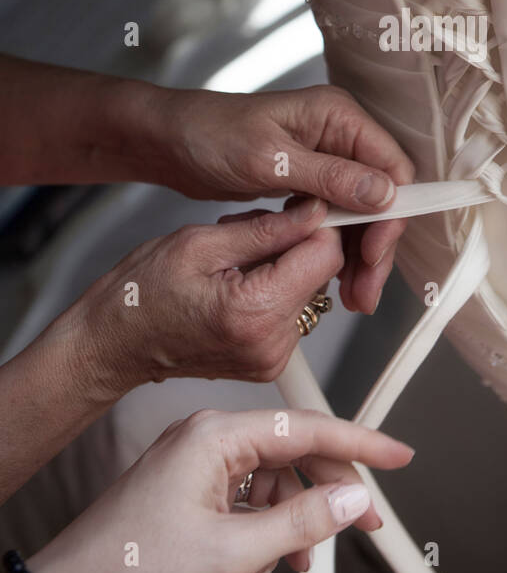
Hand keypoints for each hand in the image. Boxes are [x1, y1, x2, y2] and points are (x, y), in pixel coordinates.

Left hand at [18, 408, 413, 572]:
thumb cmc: (132, 571)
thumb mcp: (232, 552)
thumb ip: (302, 522)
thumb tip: (353, 500)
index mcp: (216, 436)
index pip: (306, 428)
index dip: (360, 444)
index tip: (398, 456)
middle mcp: (207, 439)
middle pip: (292, 453)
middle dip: (329, 492)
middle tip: (365, 525)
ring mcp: (195, 464)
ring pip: (272, 480)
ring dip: (294, 520)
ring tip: (298, 562)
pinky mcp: (187, 490)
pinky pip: (246, 497)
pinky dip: (264, 529)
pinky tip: (264, 566)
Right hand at [80, 200, 343, 394]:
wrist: (113, 345)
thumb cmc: (141, 295)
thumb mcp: (200, 243)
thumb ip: (267, 229)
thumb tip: (315, 213)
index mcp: (256, 311)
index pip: (326, 257)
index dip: (317, 226)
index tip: (297, 210)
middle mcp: (271, 344)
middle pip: (320, 276)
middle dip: (294, 246)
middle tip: (246, 236)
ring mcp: (271, 359)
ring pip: (308, 293)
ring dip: (283, 269)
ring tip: (234, 263)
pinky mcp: (267, 363)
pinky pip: (291, 314)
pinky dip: (273, 292)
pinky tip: (237, 285)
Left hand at [159, 84, 414, 313]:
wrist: (171, 140)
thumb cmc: (211, 136)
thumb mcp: (269, 161)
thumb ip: (329, 177)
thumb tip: (383, 194)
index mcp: (338, 116)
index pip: (391, 168)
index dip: (390, 215)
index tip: (373, 255)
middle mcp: (339, 135)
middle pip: (382, 196)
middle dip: (375, 246)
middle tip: (364, 293)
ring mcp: (326, 159)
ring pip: (362, 212)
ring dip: (359, 254)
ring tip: (352, 297)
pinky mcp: (310, 180)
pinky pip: (337, 216)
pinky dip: (336, 246)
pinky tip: (331, 277)